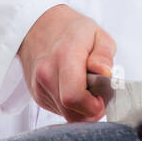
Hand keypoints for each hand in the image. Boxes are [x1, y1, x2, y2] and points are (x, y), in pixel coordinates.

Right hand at [16, 4, 115, 121]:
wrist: (37, 26)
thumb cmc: (71, 30)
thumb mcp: (97, 34)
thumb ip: (104, 55)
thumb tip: (105, 73)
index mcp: (64, 57)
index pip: (74, 97)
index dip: (94, 104)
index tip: (102, 96)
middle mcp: (46, 74)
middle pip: (71, 112)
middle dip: (90, 109)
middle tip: (97, 92)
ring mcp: (38, 87)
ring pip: (66, 114)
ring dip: (81, 108)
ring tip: (85, 86)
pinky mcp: (37, 95)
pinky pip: (59, 110)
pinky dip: (70, 105)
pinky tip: (72, 87)